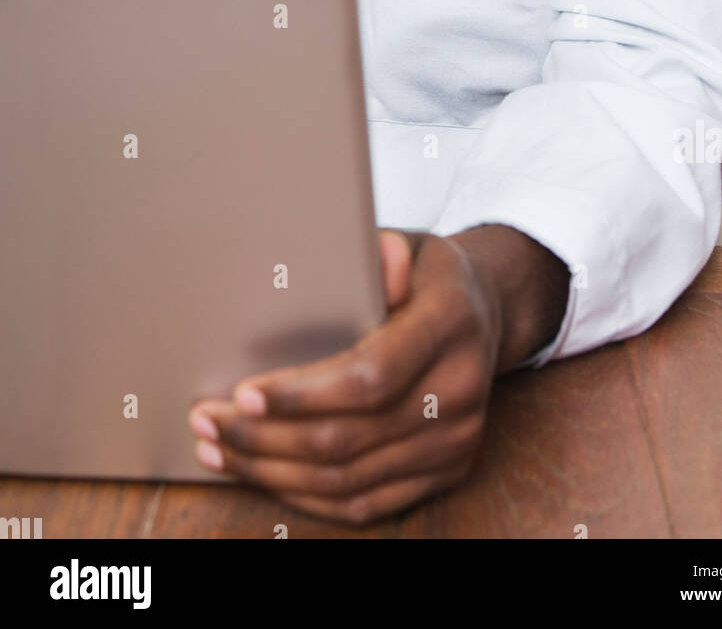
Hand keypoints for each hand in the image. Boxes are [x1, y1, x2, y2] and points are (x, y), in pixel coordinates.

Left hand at [188, 225, 568, 524]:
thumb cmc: (429, 275)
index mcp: (450, 323)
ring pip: (348, 478)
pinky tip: (264, 475)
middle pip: (349, 437)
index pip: (370, 376)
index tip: (243, 394)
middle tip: (207, 420)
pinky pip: (366, 503)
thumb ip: (382, 255)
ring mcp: (457, 437)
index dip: (303, 394)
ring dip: (272, 471)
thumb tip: (368, 258)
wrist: (486, 310)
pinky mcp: (447, 470)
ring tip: (218, 450)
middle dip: (265, 438)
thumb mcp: (410, 246)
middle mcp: (460, 387)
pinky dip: (306, 495)